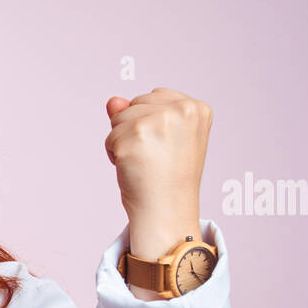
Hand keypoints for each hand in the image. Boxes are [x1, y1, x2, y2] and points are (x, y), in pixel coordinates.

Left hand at [103, 87, 210, 257]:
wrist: (167, 211)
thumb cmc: (167, 178)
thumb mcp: (162, 138)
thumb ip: (139, 113)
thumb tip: (112, 101)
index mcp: (197, 109)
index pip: (155, 97)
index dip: (151, 124)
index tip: (165, 148)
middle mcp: (181, 110)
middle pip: (136, 103)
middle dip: (136, 129)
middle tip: (154, 158)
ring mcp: (158, 121)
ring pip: (120, 118)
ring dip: (123, 142)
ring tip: (144, 163)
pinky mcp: (135, 134)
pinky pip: (110, 137)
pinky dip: (114, 155)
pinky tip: (133, 169)